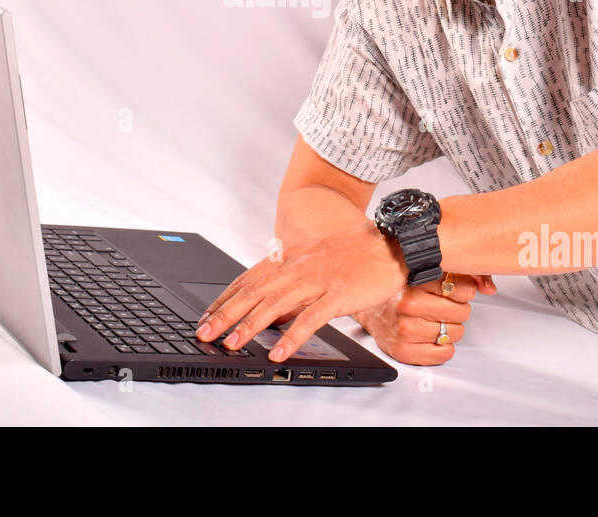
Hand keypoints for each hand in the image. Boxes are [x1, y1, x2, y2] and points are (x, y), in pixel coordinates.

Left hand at [195, 220, 410, 361]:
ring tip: (232, 343)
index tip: (206, 314)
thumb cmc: (358, 253)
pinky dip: (291, 337)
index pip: (250, 278)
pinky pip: (311, 318)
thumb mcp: (318, 262)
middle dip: (226, 313)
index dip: (225, 297)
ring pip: (275, 304)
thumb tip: (271, 310)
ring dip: (250, 325)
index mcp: (292, 259)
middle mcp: (300, 267)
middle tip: (204, 332)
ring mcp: (319, 280)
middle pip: (255, 291)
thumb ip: (293, 283)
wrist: (393, 243)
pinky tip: (278, 353)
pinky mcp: (339, 294)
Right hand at [353, 272, 496, 365]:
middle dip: (456, 309)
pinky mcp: (402, 350)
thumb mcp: (428, 269)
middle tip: (441, 305)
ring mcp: (404, 329)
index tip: (454, 290)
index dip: (463, 291)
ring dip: (450, 328)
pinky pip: (443, 353)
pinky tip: (431, 335)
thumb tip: (487, 287)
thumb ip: (464, 272)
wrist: (368, 304)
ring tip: (434, 319)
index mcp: (414, 279)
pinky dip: (443, 347)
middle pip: (462, 313)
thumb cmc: (401, 286)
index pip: (462, 289)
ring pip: (455, 334)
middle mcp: (407, 304)